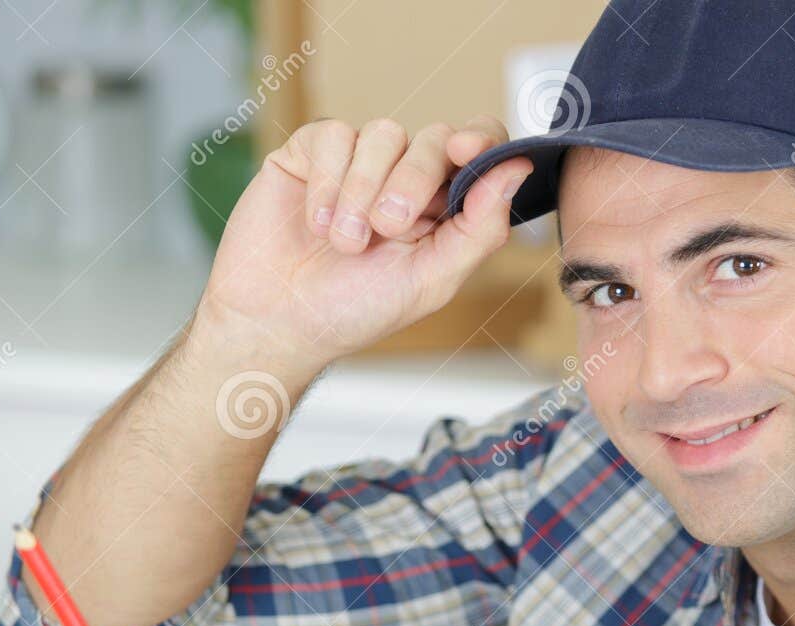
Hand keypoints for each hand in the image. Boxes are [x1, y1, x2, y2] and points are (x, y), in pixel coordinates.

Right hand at [191, 116, 532, 375]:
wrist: (277, 323)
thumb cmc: (356, 309)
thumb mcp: (432, 280)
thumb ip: (480, 228)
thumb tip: (518, 169)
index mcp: (444, 207)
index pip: (479, 151)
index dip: (481, 141)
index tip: (467, 151)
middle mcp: (405, 178)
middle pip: (434, 139)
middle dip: (413, 182)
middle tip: (387, 229)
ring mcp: (358, 162)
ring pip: (384, 134)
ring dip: (364, 189)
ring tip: (344, 242)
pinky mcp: (310, 153)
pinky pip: (333, 135)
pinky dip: (328, 181)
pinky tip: (316, 223)